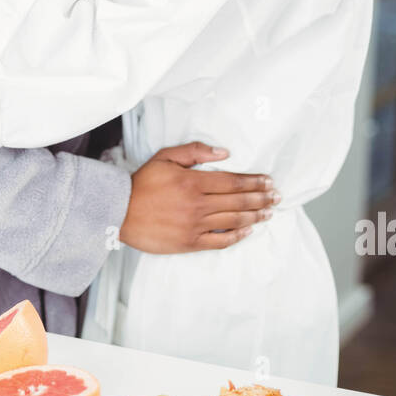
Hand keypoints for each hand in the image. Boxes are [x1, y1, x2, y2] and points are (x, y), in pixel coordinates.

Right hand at [120, 143, 279, 254]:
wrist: (119, 212)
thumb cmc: (143, 183)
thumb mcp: (165, 157)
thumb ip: (195, 151)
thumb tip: (224, 152)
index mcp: (193, 182)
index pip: (233, 182)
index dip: (254, 182)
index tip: (269, 181)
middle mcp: (197, 204)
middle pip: (238, 202)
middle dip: (261, 198)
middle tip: (276, 196)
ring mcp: (194, 226)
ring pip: (233, 221)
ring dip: (255, 216)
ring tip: (269, 213)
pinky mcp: (189, 243)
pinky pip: (219, 241)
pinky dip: (236, 236)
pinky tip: (248, 231)